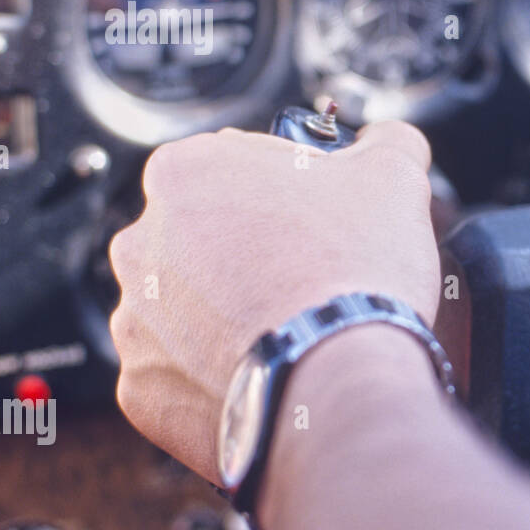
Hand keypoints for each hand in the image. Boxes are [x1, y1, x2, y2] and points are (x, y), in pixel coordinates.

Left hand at [109, 121, 438, 483]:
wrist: (341, 383)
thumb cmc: (356, 272)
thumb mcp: (394, 174)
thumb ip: (386, 141)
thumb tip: (387, 140)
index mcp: (184, 173)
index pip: (231, 165)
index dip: (282, 189)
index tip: (315, 218)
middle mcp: (141, 242)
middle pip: (201, 237)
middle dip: (247, 253)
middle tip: (307, 275)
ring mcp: (135, 320)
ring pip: (185, 308)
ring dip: (227, 314)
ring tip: (290, 329)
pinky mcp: (140, 389)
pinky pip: (178, 374)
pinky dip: (215, 374)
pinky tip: (266, 369)